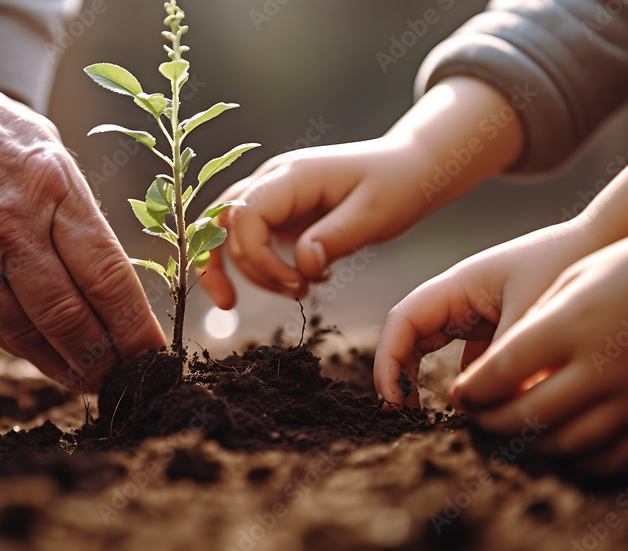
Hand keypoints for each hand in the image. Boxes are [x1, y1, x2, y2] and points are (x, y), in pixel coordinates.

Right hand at [0, 62, 165, 390]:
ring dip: (68, 365)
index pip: (107, 273)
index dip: (134, 323)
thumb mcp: (44, 145)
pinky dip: (27, 351)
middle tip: (128, 379)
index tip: (154, 351)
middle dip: (107, 356)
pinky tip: (50, 364)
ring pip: (32, 330)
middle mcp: (16, 225)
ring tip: (94, 382)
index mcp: (54, 186)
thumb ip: (73, 206)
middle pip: (73, 313)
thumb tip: (103, 264)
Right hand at [199, 76, 524, 309]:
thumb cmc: (396, 184)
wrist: (410, 167)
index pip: (244, 215)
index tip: (297, 284)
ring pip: (229, 235)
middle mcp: (272, 180)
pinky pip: (253, 243)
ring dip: (252, 273)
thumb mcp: (375, 214)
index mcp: (291, 175)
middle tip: (233, 305)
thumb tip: (302, 266)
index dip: (258, 257)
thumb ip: (335, 239)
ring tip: (299, 291)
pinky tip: (305, 280)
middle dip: (217, 266)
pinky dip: (267, 269)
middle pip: (218, 222)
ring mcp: (272, 196)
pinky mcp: (280, 213)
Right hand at [373, 221, 600, 407]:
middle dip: (398, 375)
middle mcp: (458, 298)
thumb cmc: (568, 263)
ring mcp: (475, 311)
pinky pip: (467, 358)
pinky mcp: (495, 325)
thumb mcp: (534, 315)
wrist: (608, 238)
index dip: (388, 361)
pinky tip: (481, 407)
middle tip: (401, 415)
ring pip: (433, 349)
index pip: (402, 321)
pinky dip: (466, 381)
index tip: (392, 399)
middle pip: (409, 337)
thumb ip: (505, 361)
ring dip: (424, 379)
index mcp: (457, 285)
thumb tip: (481, 409)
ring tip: (425, 414)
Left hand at [452, 220, 627, 474]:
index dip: (472, 391)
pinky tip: (560, 443)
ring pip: (565, 444)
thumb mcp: (577, 278)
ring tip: (511, 429)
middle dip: (490, 421)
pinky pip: (611, 459)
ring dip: (528, 443)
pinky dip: (577, 459)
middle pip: (527, 415)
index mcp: (574, 324)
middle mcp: (605, 367)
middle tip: (476, 416)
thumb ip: (535, 323)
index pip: (503, 372)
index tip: (459, 394)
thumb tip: (494, 368)